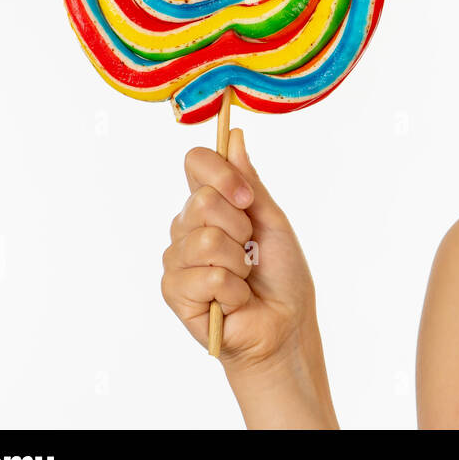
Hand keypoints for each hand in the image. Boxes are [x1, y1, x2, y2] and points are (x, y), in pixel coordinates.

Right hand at [161, 128, 318, 375]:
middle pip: (201, 201)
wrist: (284, 324)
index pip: (195, 163)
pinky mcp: (174, 292)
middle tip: (250, 251)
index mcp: (210, 205)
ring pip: (205, 241)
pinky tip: (234, 301)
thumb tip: (234, 135)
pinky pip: (207, 276)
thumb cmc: (281, 275)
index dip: (221, 174)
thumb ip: (248, 181)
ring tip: (243, 278)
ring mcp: (177, 259)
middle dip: (240, 227)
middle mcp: (187, 227)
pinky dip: (233, 290)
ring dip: (239, 263)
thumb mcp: (271, 220)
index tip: (247, 199)